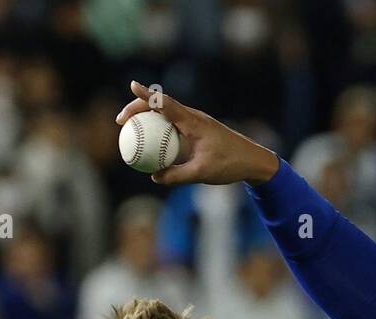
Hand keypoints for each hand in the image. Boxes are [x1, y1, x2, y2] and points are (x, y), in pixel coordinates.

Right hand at [115, 80, 278, 186]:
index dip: (147, 94)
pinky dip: (160, 127)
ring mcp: (197, 122)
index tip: (131, 85)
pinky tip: (153, 141)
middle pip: (160, 105)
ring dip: (148, 116)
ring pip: (167, 113)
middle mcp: (194, 117)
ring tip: (130, 128)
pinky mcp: (200, 129)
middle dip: (138, 107)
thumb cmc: (230, 165)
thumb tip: (154, 177)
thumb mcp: (202, 173)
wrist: (254, 161)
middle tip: (121, 121)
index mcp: (194, 122)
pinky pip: (174, 124)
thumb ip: (177, 176)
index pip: (165, 103)